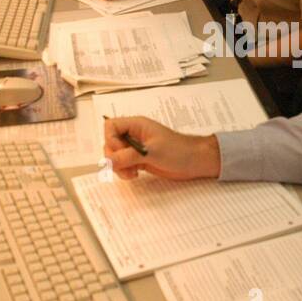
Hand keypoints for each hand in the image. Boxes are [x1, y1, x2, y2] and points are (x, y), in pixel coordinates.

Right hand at [103, 115, 220, 181]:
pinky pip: (123, 164)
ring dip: (119, 167)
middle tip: (126, 166)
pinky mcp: (139, 160)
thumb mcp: (151, 152)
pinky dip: (124, 171)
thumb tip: (107, 162)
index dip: (111, 139)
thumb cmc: (178, 151)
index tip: (120, 151)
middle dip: (114, 157)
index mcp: (136, 125)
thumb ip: (128, 156)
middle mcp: (134, 135)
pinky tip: (135, 175)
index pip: (111, 126)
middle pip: (110, 143)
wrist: (194, 161)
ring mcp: (135, 148)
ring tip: (132, 173)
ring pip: (115, 156)